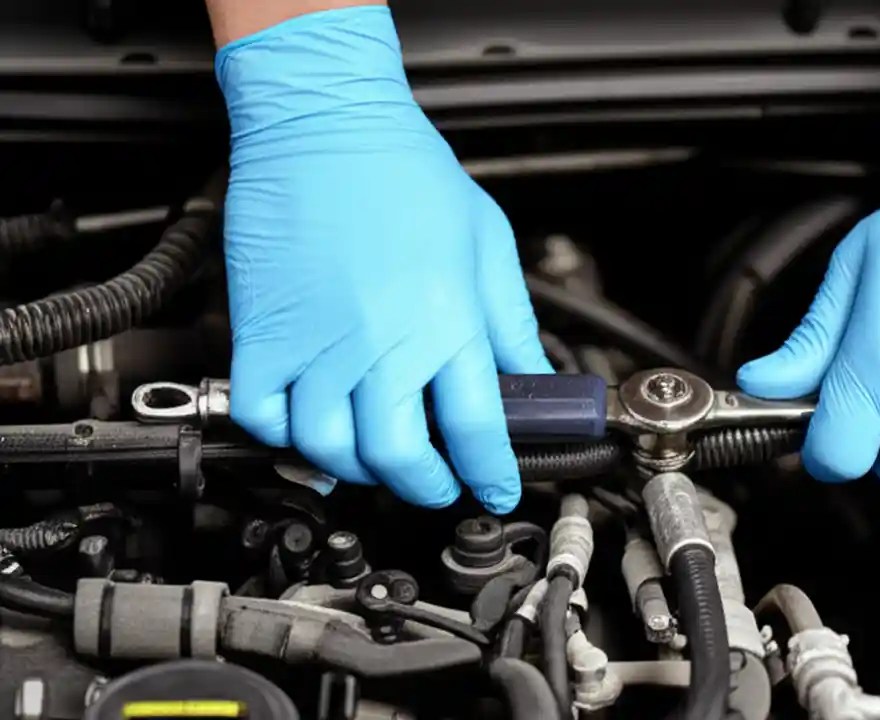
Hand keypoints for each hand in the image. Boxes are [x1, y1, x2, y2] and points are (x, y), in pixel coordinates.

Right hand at [215, 6, 549, 512]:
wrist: (326, 120)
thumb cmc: (406, 170)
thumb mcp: (486, 242)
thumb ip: (510, 321)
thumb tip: (532, 376)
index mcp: (448, 321)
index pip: (477, 429)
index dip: (490, 474)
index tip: (494, 489)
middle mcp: (383, 342)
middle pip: (399, 457)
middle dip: (423, 487)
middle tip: (434, 483)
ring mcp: (317, 342)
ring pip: (328, 449)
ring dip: (356, 468)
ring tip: (376, 456)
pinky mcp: (262, 333)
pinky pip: (264, 415)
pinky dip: (284, 438)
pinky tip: (309, 427)